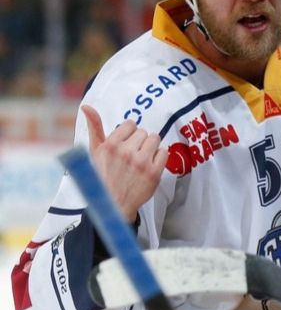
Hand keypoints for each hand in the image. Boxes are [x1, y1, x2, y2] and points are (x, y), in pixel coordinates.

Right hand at [82, 105, 167, 222]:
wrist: (112, 203)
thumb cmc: (102, 175)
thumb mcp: (95, 151)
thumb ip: (94, 127)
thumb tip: (86, 106)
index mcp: (110, 145)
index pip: (130, 124)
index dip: (129, 133)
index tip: (126, 143)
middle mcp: (126, 152)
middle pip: (144, 132)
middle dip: (140, 141)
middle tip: (133, 154)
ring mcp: (141, 163)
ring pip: (155, 139)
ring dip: (151, 146)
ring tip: (142, 157)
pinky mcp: (154, 173)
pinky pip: (164, 152)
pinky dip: (160, 156)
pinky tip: (150, 164)